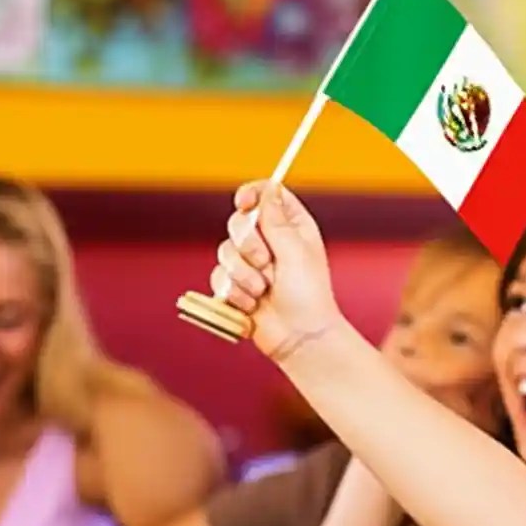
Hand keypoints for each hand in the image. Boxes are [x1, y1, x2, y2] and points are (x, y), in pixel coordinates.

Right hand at [211, 181, 342, 360]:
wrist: (299, 337)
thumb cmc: (308, 295)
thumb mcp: (296, 252)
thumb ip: (277, 221)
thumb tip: (269, 188)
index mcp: (292, 227)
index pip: (266, 196)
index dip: (252, 194)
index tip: (244, 202)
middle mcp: (270, 241)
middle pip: (238, 222)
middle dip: (248, 244)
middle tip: (266, 263)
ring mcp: (251, 264)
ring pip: (225, 251)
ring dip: (243, 274)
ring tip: (263, 291)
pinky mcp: (236, 285)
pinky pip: (218, 277)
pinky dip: (234, 292)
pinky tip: (252, 306)